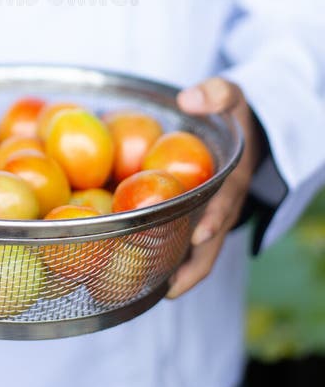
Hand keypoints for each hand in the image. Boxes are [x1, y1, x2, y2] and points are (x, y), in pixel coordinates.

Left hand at [166, 77, 261, 298]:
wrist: (247, 130)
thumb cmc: (233, 113)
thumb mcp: (231, 95)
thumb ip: (215, 93)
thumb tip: (187, 100)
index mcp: (232, 179)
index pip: (225, 203)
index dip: (214, 220)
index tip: (200, 235)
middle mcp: (223, 203)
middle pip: (212, 242)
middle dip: (194, 266)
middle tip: (171, 288)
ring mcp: (211, 214)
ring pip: (199, 250)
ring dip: (181, 272)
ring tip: (154, 293)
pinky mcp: (198, 216)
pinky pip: (184, 239)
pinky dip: (169, 255)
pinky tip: (140, 267)